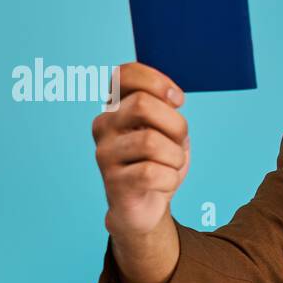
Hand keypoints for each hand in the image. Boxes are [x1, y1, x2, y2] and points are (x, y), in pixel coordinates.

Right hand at [92, 62, 189, 237]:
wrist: (145, 208)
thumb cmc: (158, 163)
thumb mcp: (168, 130)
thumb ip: (165, 108)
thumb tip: (171, 97)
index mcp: (116, 107)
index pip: (125, 74)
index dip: (157, 81)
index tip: (178, 100)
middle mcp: (104, 126)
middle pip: (142, 104)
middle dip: (174, 124)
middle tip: (178, 141)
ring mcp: (105, 154)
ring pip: (150, 141)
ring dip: (175, 156)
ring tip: (171, 166)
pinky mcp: (114, 182)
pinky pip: (153, 173)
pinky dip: (170, 179)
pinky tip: (164, 183)